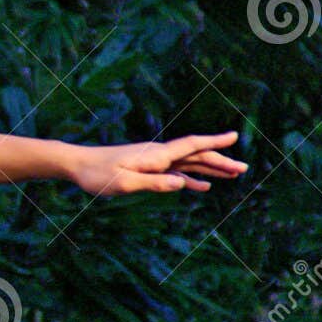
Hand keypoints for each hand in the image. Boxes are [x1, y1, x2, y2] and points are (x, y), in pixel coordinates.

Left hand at [67, 131, 247, 195]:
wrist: (77, 165)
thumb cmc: (97, 175)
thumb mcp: (123, 183)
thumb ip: (153, 184)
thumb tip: (182, 184)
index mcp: (155, 156)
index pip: (190, 146)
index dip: (213, 141)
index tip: (234, 136)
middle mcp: (158, 155)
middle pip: (195, 155)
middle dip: (220, 160)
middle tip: (244, 168)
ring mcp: (153, 161)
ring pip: (188, 163)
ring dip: (210, 168)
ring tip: (232, 174)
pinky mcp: (147, 168)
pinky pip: (175, 172)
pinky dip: (191, 178)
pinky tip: (203, 186)